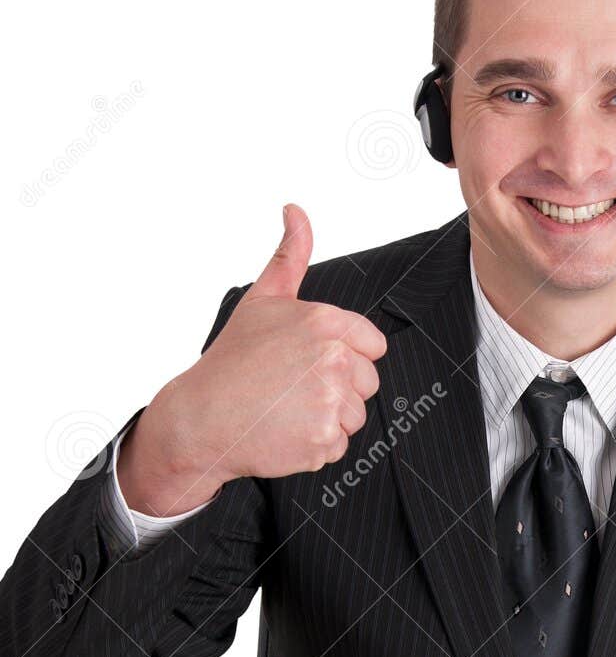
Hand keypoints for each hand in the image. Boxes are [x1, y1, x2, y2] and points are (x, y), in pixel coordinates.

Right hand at [160, 203, 387, 487]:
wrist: (200, 418)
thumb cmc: (231, 361)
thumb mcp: (261, 299)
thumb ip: (290, 255)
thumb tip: (295, 210)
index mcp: (324, 322)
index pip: (374, 346)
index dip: (346, 356)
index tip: (311, 364)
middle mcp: (332, 359)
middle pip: (368, 383)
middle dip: (338, 390)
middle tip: (293, 389)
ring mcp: (329, 402)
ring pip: (356, 416)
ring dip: (327, 419)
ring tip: (288, 411)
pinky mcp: (323, 440)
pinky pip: (339, 446)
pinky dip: (315, 447)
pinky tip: (285, 433)